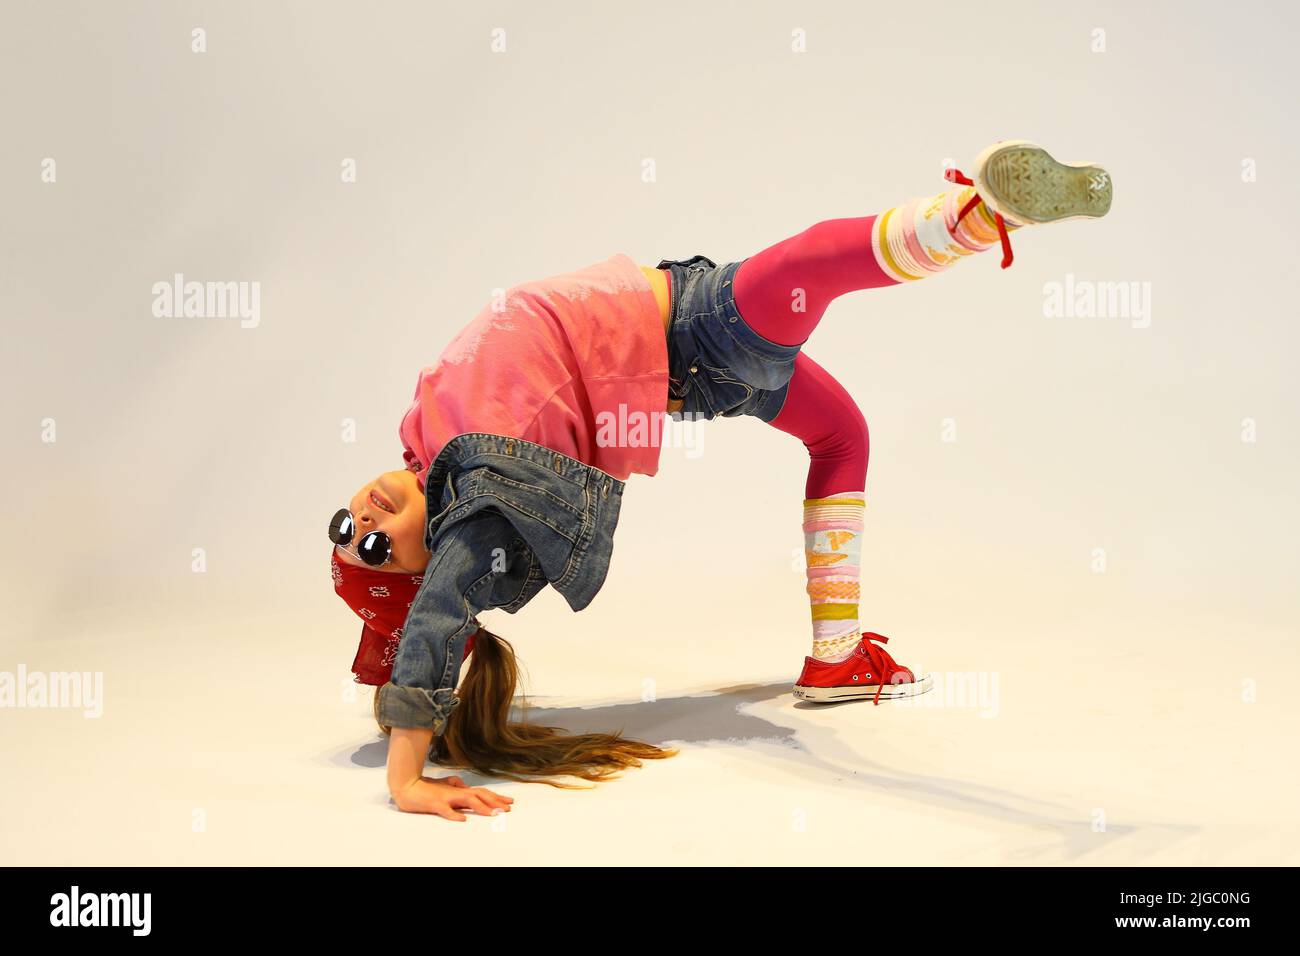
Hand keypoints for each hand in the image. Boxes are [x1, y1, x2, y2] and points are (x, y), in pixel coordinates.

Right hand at [392, 774, 514, 820]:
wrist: (407, 786)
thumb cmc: (426, 787)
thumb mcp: (444, 784)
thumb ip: (456, 784)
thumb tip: (466, 786)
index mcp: (459, 789)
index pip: (481, 792)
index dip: (496, 797)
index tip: (509, 802)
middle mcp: (455, 792)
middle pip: (479, 795)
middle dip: (494, 802)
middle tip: (507, 809)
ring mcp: (446, 797)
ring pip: (467, 800)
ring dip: (481, 807)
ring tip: (493, 814)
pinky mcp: (435, 804)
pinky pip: (445, 810)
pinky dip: (454, 814)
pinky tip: (463, 819)